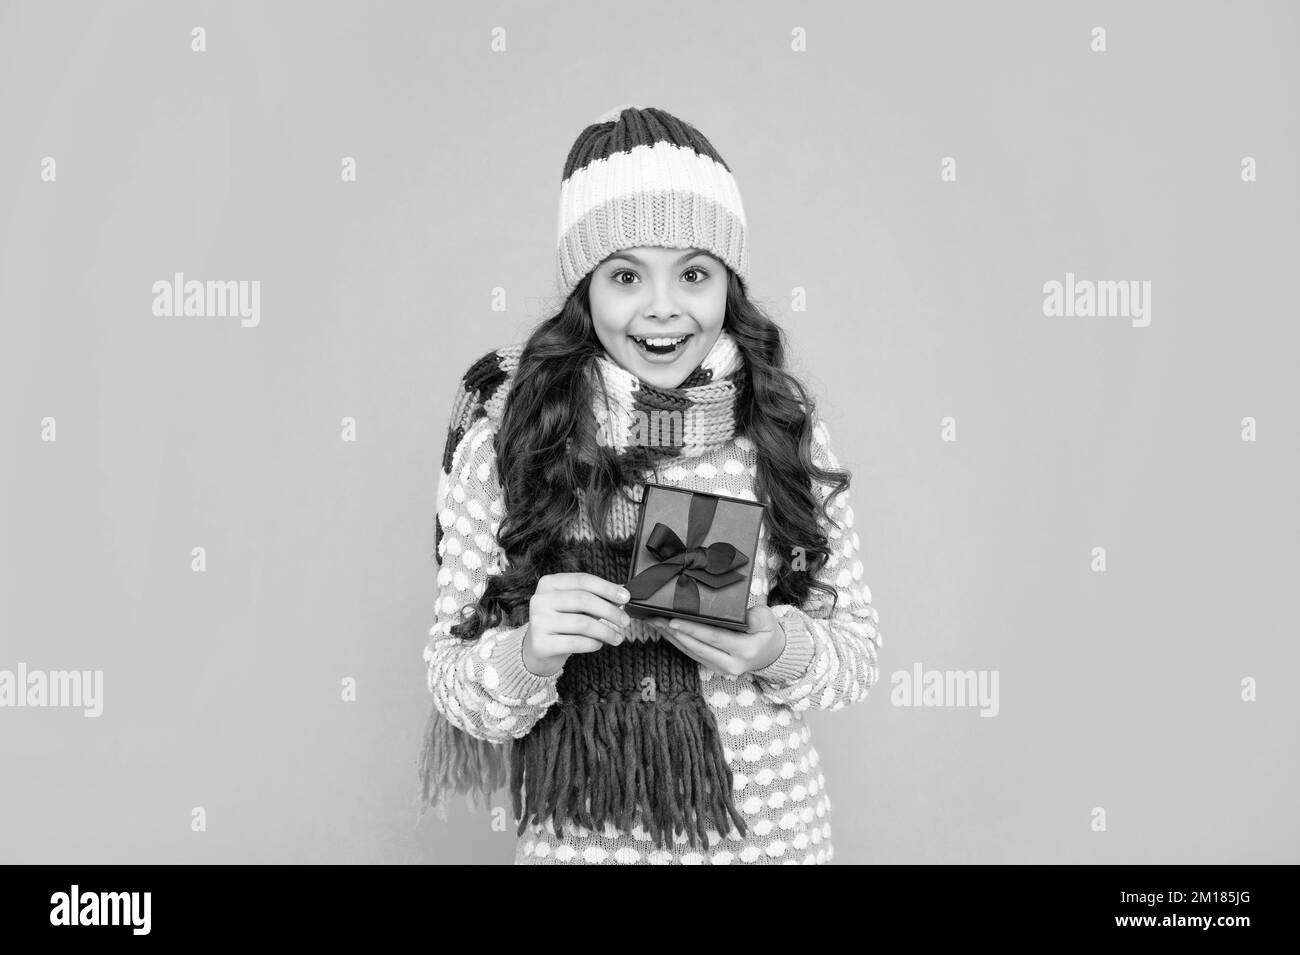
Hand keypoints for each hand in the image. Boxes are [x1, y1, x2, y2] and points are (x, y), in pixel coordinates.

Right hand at [523, 573, 629, 676]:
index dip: (607, 588)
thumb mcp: (575, 606)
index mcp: (549, 583)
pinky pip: (576, 642)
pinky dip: (593, 643)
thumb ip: (595, 598)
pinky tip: (598, 644)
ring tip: (617, 637)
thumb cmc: (562, 623)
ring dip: (606, 631)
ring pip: (582, 623)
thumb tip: (622, 594)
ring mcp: (538, 622)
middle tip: (625, 621)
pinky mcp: (541, 644)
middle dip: (610, 611)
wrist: (538, 650)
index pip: (583, 580)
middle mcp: (540, 600)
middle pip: (584, 600)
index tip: (626, 597)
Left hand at [645, 604, 785, 676]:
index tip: (672, 621)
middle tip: (655, 619)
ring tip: (655, 623)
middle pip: (696, 647)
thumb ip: (755, 616)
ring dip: (671, 638)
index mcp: (744, 651)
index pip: (713, 637)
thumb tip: (737, 614)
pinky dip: (677, 643)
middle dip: (673, 633)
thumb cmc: (767, 633)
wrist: (772, 655)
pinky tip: (666, 632)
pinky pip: (692, 654)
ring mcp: (720, 669)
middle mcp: (730, 664)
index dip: (692, 629)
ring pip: (691, 652)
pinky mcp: (713, 667)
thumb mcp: (768, 620)